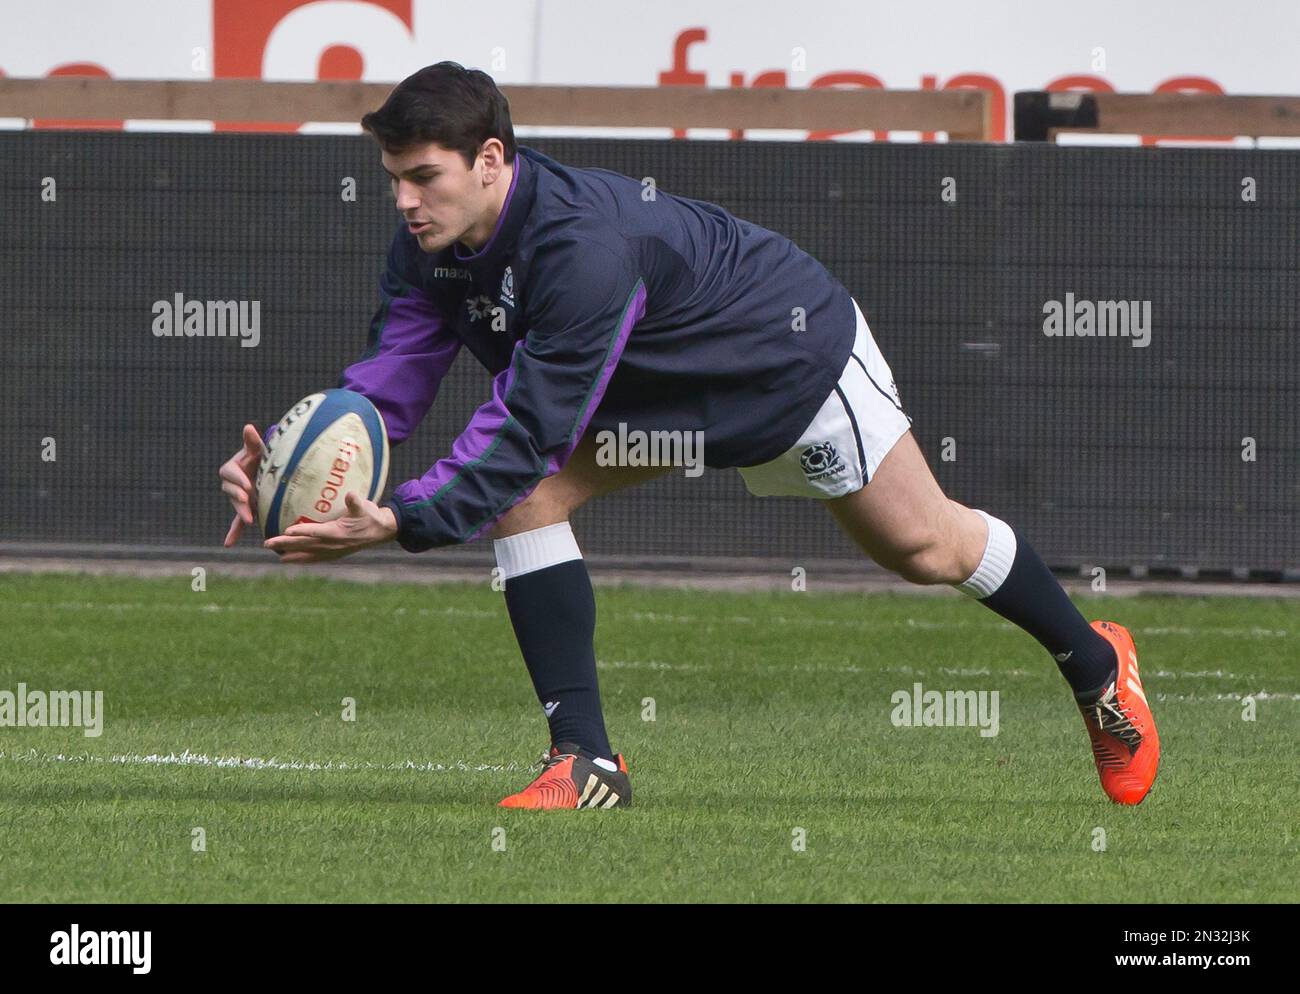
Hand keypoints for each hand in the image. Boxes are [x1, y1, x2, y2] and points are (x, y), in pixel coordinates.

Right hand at [219, 423, 266, 546]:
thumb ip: (252, 442)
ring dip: (241, 512)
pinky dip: (233, 532)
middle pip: (231, 490)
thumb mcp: (259, 450)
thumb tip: (248, 427)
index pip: (229, 472)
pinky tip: (228, 544)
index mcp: (234, 468)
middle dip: (238, 496)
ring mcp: (239, 497)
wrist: (271, 470)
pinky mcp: (246, 508)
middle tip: (246, 500)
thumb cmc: (264, 457)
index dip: (237, 479)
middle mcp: (234, 483)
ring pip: (236, 505)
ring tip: (249, 519)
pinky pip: (237, 521)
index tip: (247, 485)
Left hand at [263, 492, 398, 562]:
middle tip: (268, 543)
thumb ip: (356, 502)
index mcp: (338, 532)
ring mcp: (333, 551)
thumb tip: (351, 494)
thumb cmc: (371, 516)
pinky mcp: (335, 554)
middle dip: (286, 545)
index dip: (301, 532)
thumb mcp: (365, 507)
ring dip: (291, 555)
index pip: (315, 532)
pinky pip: (315, 558)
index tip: (286, 531)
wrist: (382, 531)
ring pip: (308, 555)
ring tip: (277, 556)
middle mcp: (333, 544)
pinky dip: (303, 559)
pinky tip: (293, 559)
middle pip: (305, 545)